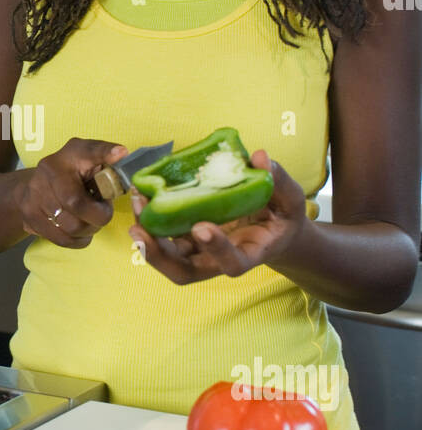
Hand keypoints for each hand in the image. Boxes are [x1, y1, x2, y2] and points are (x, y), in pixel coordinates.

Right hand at [17, 138, 129, 247]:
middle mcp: (49, 170)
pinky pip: (63, 239)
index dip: (105, 152)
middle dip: (98, 215)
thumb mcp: (89, 162)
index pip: (89, 151)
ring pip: (72, 226)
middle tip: (103, 212)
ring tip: (90, 220)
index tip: (121, 153)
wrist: (33, 187)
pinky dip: (78, 239)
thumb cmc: (71, 175)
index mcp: (70, 154)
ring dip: (89, 229)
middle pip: (77, 203)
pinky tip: (80, 230)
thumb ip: (106, 162)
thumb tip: (122, 155)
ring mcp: (35, 193)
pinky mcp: (30, 215)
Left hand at [128, 150, 308, 282]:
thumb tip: (259, 156)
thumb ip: (279, 181)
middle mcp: (219, 261)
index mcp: (250, 254)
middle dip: (159, 255)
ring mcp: (200, 252)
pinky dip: (148, 220)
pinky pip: (163, 237)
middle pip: (184, 273)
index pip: (232, 263)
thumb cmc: (282, 216)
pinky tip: (141, 194)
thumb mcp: (291, 199)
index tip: (202, 226)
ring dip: (147, 237)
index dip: (216, 249)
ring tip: (137, 203)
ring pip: (167, 258)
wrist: (273, 228)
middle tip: (141, 229)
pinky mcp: (187, 239)